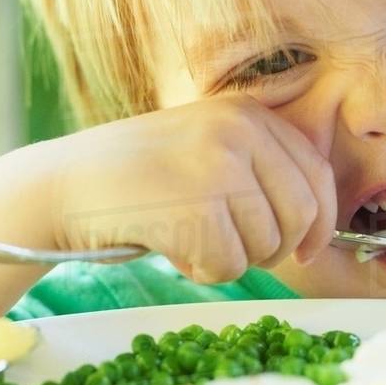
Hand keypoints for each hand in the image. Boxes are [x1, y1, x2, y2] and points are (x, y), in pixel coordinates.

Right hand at [43, 93, 336, 282]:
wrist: (64, 183)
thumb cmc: (137, 176)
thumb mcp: (205, 145)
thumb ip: (258, 167)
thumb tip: (315, 225)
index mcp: (247, 113)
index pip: (317, 174)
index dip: (320, 222)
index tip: (305, 248)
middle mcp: (239, 132)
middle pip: (301, 215)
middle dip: (276, 248)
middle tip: (235, 251)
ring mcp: (219, 168)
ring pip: (266, 246)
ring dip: (231, 260)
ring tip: (188, 238)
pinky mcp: (197, 209)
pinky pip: (229, 266)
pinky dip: (202, 271)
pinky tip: (171, 247)